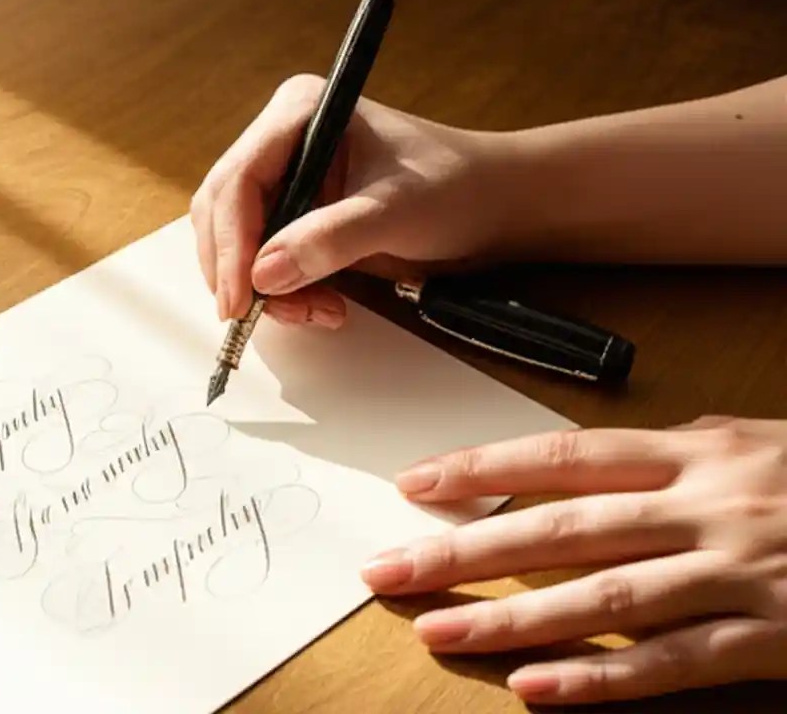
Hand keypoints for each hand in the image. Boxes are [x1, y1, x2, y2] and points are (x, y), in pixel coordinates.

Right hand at [190, 74, 508, 327]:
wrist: (494, 207)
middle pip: (224, 212)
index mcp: (300, 112)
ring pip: (239, 242)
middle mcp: (282, 140)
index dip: (231, 243)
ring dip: (265, 289)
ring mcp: (288, 178)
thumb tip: (264, 275)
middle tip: (259, 316)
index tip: (239, 298)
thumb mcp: (394, 213)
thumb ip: (329, 240)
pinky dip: (282, 293)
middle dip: (242, 270)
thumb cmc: (456, 189)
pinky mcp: (297, 215)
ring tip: (316, 312)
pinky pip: (264, 260)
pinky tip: (321, 306)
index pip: (240, 179)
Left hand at [362, 416, 786, 704]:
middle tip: (387, 569)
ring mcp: (744, 572)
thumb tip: (585, 469)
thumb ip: (677, 456)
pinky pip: (677, 664)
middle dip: (465, 549)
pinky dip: (604, 678)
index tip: (415, 485)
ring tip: (437, 632)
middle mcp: (711, 505)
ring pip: (605, 596)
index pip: (565, 457)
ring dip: (512, 619)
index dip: (483, 470)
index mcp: (702, 451)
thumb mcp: (758, 445)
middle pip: (562, 527)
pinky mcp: (778, 636)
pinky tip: (539, 690)